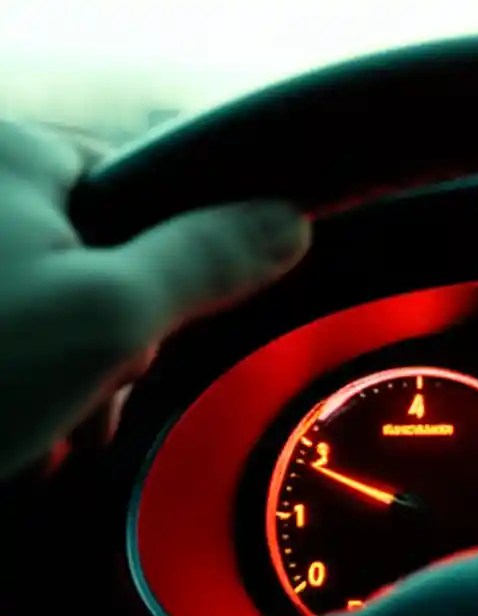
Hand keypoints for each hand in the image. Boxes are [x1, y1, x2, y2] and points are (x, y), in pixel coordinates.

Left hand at [0, 120, 309, 477]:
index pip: (140, 189)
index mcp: (9, 158)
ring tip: (35, 432)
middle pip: (93, 261)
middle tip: (83, 396)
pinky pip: (8, 348)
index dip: (169, 268)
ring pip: (46, 315)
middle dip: (105, 348)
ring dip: (61, 386)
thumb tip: (289, 220)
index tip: (148, 333)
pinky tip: (7, 435)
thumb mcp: (109, 316)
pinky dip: (15, 397)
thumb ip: (208, 261)